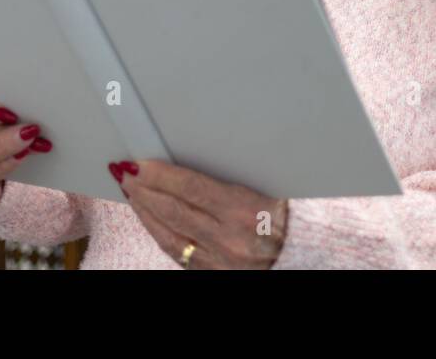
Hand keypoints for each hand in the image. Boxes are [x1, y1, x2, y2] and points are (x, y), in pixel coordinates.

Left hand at [112, 159, 287, 268]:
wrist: (309, 251)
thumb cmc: (295, 216)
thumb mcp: (272, 189)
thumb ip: (232, 180)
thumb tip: (188, 167)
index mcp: (247, 211)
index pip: (191, 188)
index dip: (160, 175)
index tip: (140, 162)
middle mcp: (230, 239)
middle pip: (175, 211)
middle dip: (145, 189)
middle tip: (125, 171)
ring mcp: (220, 261)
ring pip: (170, 235)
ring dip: (146, 212)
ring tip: (131, 192)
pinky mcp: (215, 274)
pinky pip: (179, 254)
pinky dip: (160, 233)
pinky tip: (151, 220)